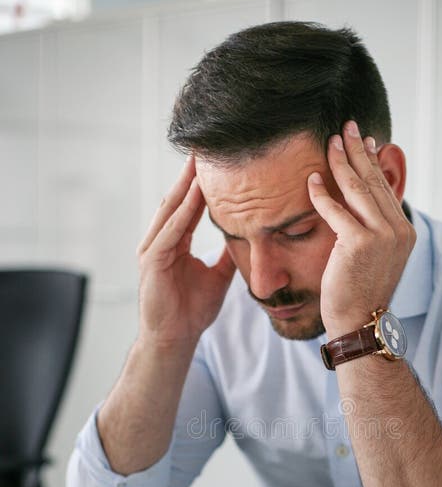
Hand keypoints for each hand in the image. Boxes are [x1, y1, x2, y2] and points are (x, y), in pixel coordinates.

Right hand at [136, 155, 235, 349]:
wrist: (175, 340)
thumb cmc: (192, 311)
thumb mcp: (218, 276)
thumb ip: (227, 256)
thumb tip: (245, 238)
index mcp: (174, 242)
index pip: (188, 205)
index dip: (201, 183)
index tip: (216, 161)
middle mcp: (160, 240)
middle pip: (177, 200)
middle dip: (190, 174)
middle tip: (205, 147)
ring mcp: (153, 250)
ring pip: (171, 210)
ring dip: (185, 185)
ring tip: (199, 162)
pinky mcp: (152, 262)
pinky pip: (169, 231)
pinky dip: (182, 213)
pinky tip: (194, 195)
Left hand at [307, 120, 415, 335]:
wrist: (360, 322)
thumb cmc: (360, 292)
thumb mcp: (373, 255)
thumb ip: (371, 227)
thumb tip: (359, 200)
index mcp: (404, 231)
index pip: (385, 188)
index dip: (372, 162)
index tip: (364, 141)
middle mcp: (398, 230)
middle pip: (374, 181)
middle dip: (358, 151)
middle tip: (347, 127)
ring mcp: (382, 235)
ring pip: (358, 189)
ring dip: (341, 162)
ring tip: (330, 142)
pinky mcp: (359, 242)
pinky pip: (336, 210)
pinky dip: (321, 194)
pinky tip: (310, 180)